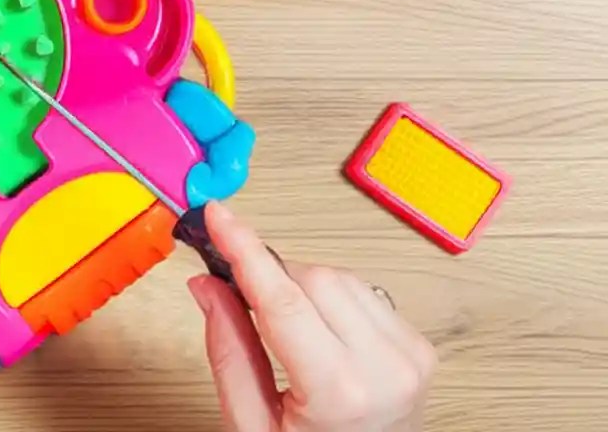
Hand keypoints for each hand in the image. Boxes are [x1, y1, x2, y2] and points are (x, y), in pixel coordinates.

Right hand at [187, 203, 436, 431]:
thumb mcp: (252, 425)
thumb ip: (228, 350)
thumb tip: (207, 285)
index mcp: (340, 393)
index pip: (282, 300)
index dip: (244, 250)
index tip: (219, 216)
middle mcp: (385, 369)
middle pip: (312, 279)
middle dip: (269, 277)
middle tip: (236, 289)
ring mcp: (410, 356)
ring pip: (340, 277)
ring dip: (301, 286)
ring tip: (284, 327)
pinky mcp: (420, 347)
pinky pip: (365, 292)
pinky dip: (331, 298)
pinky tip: (318, 330)